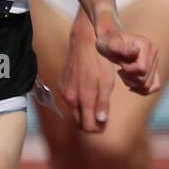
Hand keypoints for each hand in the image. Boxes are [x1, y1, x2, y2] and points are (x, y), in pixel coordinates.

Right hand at [61, 17, 116, 132]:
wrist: (85, 40)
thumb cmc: (100, 60)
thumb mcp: (107, 81)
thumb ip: (103, 103)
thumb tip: (100, 122)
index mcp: (81, 99)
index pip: (87, 126)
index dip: (98, 128)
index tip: (105, 123)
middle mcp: (69, 98)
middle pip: (79, 122)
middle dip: (91, 123)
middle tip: (103, 115)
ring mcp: (64, 91)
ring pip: (75, 111)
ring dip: (85, 112)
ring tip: (98, 102)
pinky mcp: (62, 84)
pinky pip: (70, 100)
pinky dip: (79, 101)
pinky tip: (88, 92)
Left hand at [96, 17, 160, 95]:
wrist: (111, 39)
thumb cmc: (109, 42)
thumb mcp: (110, 44)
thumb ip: (122, 48)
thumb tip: (135, 52)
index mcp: (145, 45)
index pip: (141, 69)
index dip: (128, 71)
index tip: (119, 64)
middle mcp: (154, 52)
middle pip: (145, 79)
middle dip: (130, 79)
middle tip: (120, 70)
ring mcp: (155, 61)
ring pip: (148, 85)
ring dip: (134, 84)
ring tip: (125, 74)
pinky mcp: (154, 68)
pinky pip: (155, 86)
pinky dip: (142, 89)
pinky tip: (131, 84)